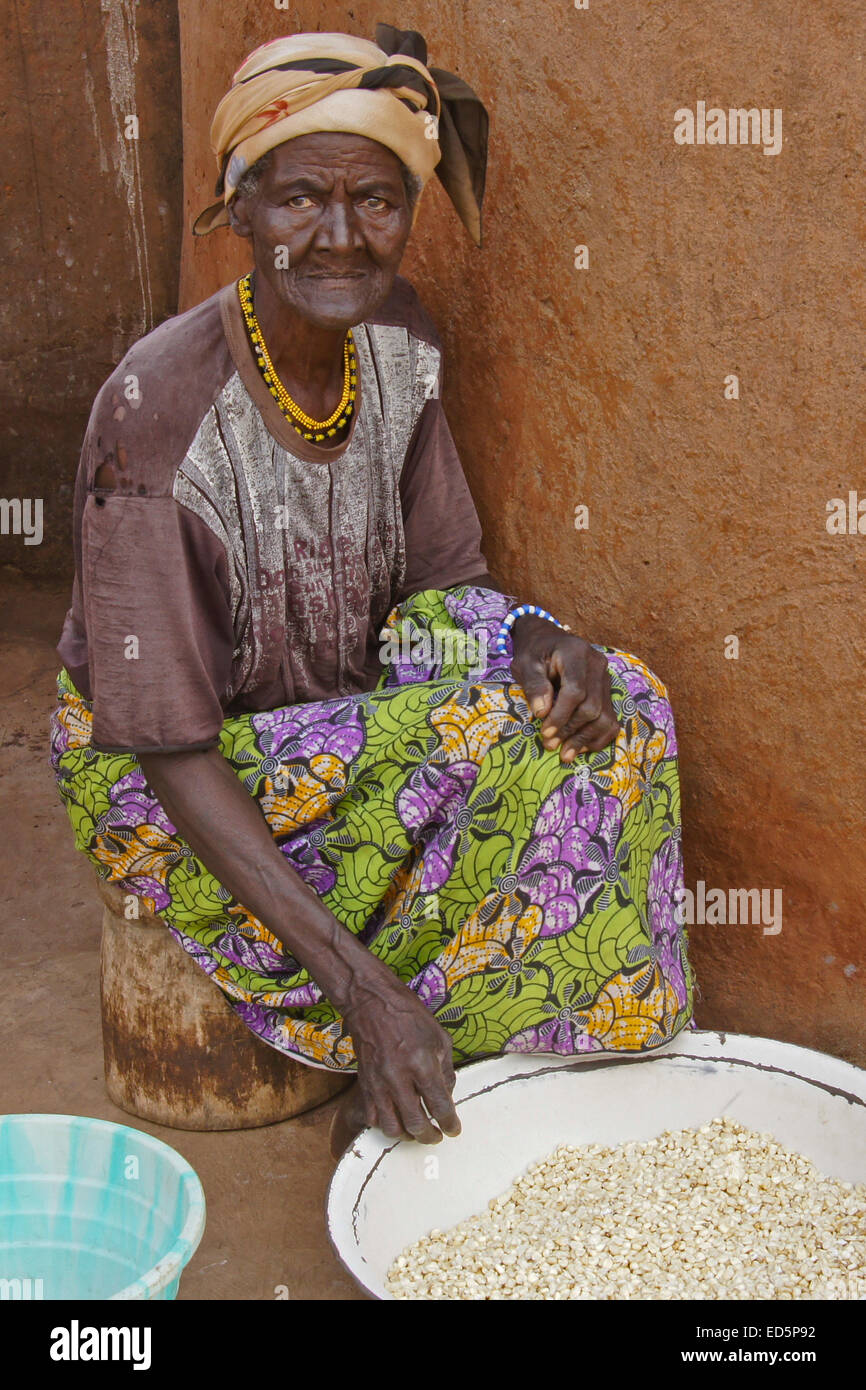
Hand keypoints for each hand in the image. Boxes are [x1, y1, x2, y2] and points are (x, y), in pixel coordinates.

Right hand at [342, 969, 460, 1143]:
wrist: (371, 1003)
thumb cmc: (408, 1015)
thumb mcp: (439, 1037)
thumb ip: (446, 1070)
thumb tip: (447, 1095)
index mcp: (422, 1063)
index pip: (439, 1105)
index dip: (450, 1123)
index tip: (454, 1130)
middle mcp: (399, 1077)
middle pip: (415, 1124)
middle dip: (430, 1137)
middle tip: (437, 1136)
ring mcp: (379, 1083)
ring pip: (391, 1127)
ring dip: (407, 1135)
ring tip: (416, 1130)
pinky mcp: (364, 1084)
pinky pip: (373, 1117)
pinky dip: (386, 1124)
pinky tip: (395, 1117)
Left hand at [511, 614, 619, 760]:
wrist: (547, 640)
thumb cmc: (533, 652)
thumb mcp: (525, 664)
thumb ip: (533, 685)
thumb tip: (542, 712)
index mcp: (576, 653)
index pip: (575, 690)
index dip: (561, 715)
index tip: (545, 732)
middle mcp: (597, 665)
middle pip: (592, 706)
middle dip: (570, 730)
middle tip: (549, 744)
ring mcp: (606, 679)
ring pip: (605, 717)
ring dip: (585, 739)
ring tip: (565, 754)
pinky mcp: (608, 691)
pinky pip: (610, 720)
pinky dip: (598, 737)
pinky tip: (580, 747)